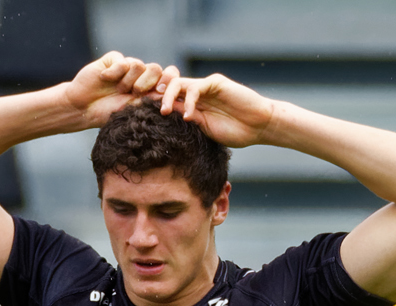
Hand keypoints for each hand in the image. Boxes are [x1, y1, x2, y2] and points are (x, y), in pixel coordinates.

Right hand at [63, 51, 171, 128]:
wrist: (81, 108)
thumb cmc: (106, 112)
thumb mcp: (131, 109)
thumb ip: (150, 100)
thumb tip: (171, 96)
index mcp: (148, 88)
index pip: (167, 76)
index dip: (168, 80)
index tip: (161, 92)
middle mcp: (139, 75)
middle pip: (156, 69)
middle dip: (146, 84)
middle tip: (134, 93)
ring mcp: (126, 66)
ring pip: (139, 65)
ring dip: (127, 81)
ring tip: (117, 90)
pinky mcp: (113, 60)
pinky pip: (122, 61)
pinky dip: (113, 72)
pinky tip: (103, 78)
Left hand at [153, 67, 276, 147]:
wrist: (258, 126)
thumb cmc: (233, 132)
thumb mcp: (202, 129)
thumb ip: (185, 121)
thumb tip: (161, 120)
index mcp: (190, 105)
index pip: (165, 99)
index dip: (151, 105)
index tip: (137, 116)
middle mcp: (195, 93)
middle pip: (166, 87)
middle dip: (152, 97)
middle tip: (145, 109)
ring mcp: (205, 86)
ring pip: (177, 83)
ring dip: (167, 96)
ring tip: (164, 112)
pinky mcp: (216, 83)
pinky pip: (196, 87)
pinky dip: (189, 100)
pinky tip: (188, 115)